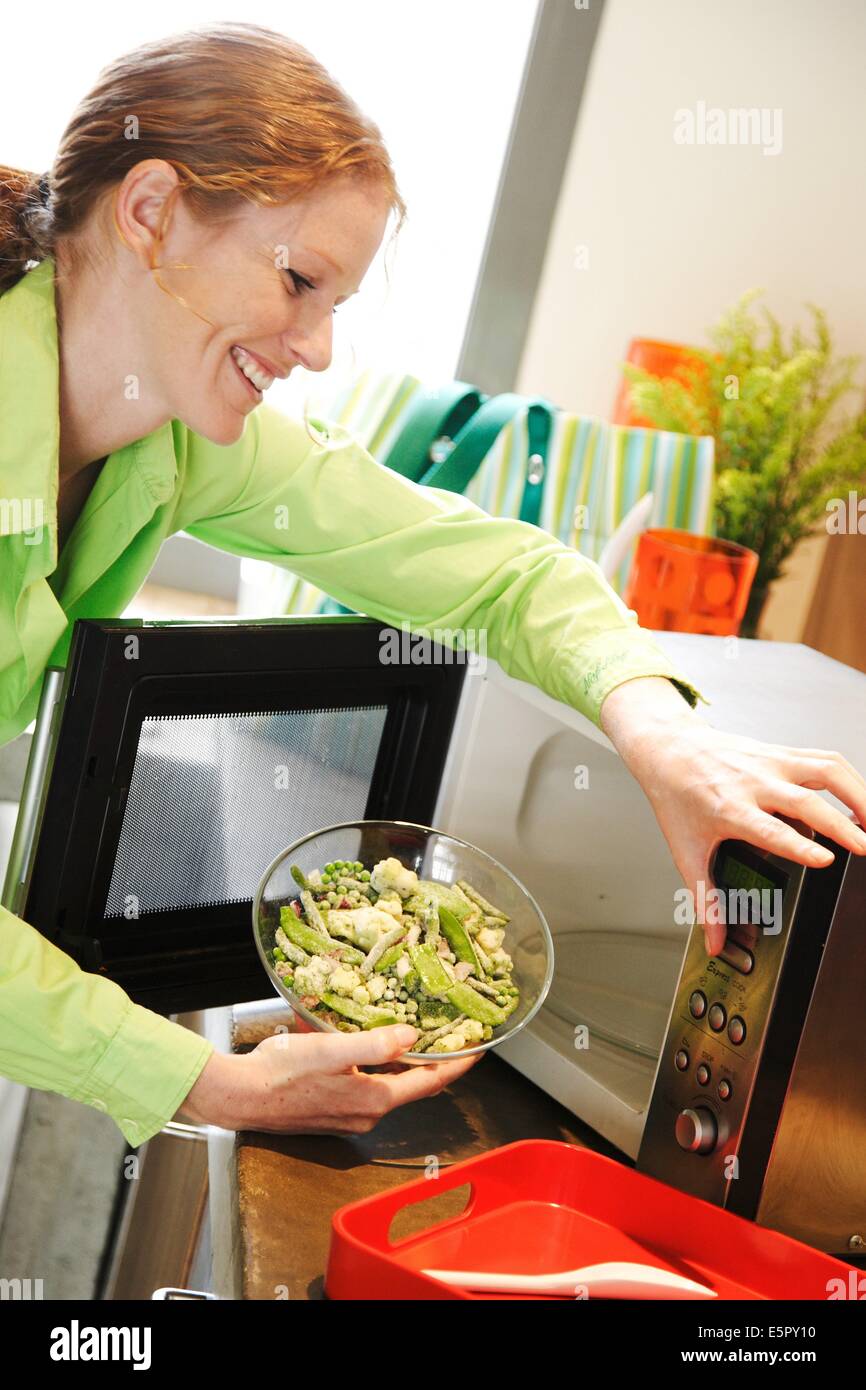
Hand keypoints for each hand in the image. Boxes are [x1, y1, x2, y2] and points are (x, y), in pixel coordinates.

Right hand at [176, 1024, 481, 1135]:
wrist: (240, 1097)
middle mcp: (367, 1113)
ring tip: (406, 1026)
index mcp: (374, 1100)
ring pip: (387, 1082)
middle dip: (431, 1057)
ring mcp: (350, 1114)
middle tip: (448, 1031)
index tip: (480, 1047)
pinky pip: (365, 1083)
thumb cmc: (280, 1074)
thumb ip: (374, 1044)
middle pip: (413, 1083)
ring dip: (397, 1057)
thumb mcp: (331, 1051)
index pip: (431, 1081)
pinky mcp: (333, 1109)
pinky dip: (371, 1063)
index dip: (458, 1063)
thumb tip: (411, 1036)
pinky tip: (358, 1041)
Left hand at [600, 677, 865, 953]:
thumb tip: (715, 943)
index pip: (770, 829)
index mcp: (729, 810)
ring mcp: (770, 763)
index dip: (799, 845)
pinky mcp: (781, 751)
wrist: (669, 751)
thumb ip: (705, 900)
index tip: (825, 859)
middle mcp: (753, 784)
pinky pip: (824, 758)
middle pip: (806, 802)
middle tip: (864, 847)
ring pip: (825, 771)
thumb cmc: (677, 799)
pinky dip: (850, 777)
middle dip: (841, 825)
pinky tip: (861, 799)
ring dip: (858, 794)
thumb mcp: (686, 851)